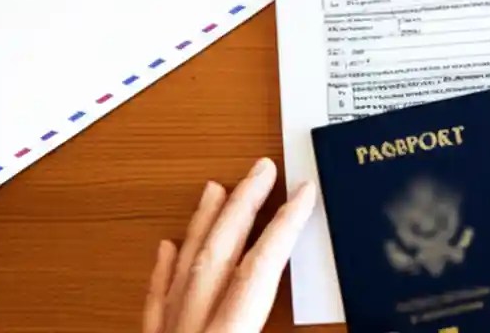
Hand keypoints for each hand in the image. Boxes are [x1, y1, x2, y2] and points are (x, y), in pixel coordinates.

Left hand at [142, 158, 316, 332]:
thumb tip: (334, 328)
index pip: (259, 269)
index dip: (284, 226)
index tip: (302, 193)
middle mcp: (191, 329)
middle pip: (218, 254)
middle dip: (243, 207)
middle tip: (261, 172)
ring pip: (184, 270)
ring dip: (203, 225)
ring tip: (214, 190)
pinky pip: (155, 301)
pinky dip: (163, 270)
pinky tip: (167, 248)